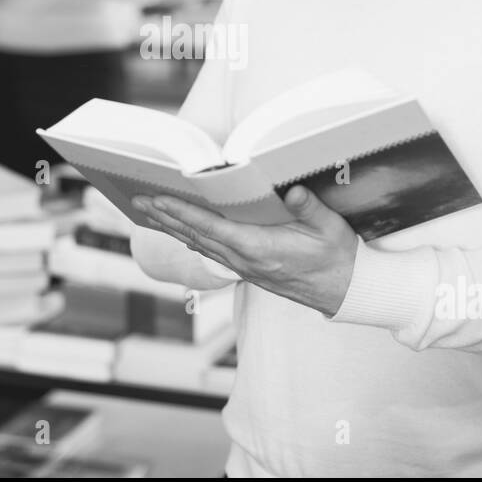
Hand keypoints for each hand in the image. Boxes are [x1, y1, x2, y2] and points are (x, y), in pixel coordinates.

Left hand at [132, 186, 359, 316]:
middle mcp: (245, 261)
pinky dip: (191, 237)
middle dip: (165, 217)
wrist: (343, 291)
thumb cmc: (337, 258)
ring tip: (149, 210)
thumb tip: (294, 190)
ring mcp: (244, 267)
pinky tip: (181, 230)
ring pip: (200, 245)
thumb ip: (309, 208)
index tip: (160, 200)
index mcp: (260, 249)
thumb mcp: (330, 229)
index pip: (212, 228)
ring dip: (173, 227)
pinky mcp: (247, 269)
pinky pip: (211, 251)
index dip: (183, 213)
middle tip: (138, 199)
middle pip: (196, 236)